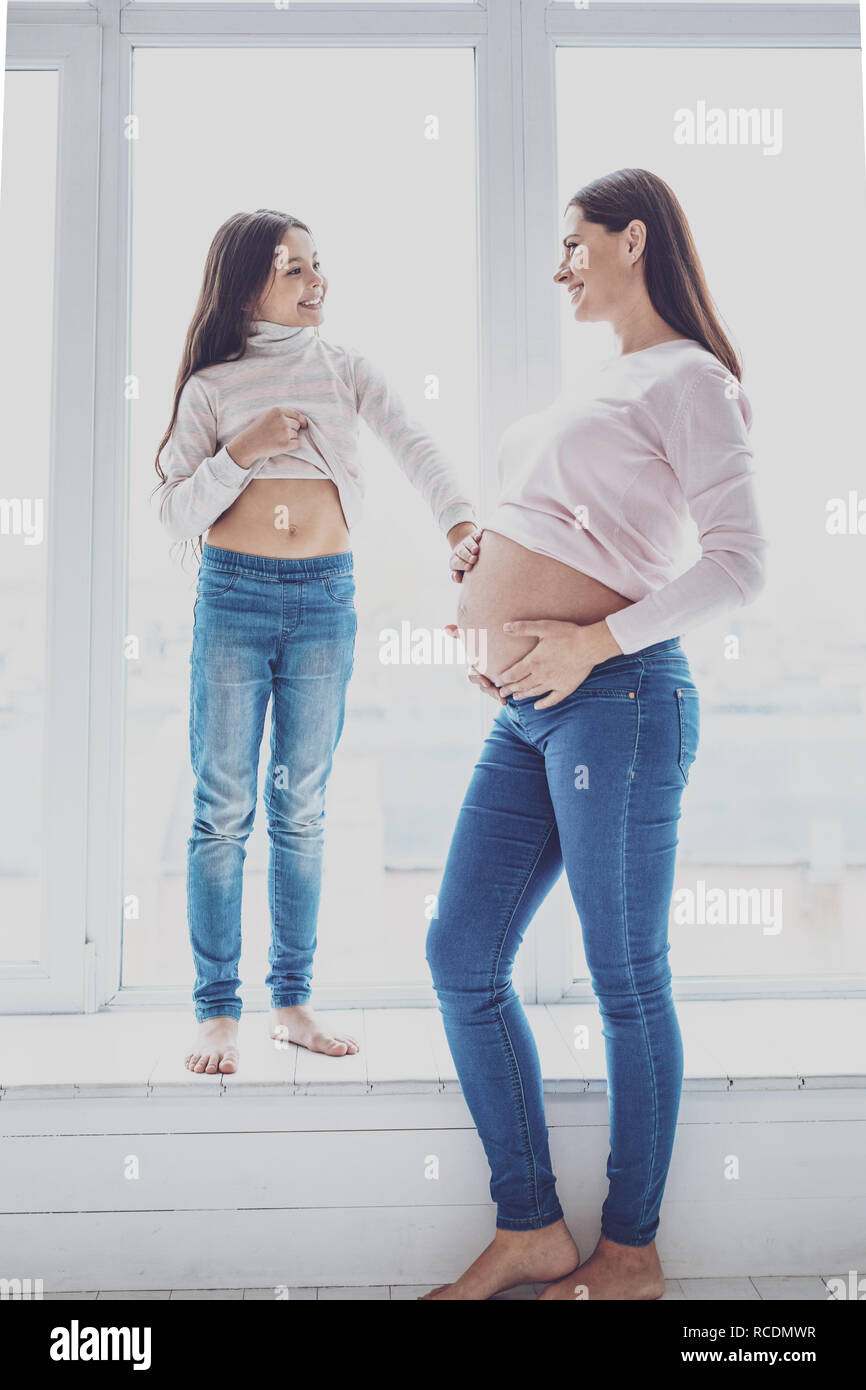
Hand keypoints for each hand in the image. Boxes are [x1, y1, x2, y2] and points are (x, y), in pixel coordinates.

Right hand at [227, 406, 308, 469]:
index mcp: (278, 411)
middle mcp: (282, 420)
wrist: (248, 444)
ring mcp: (285, 432)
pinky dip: (291, 446)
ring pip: (296, 435)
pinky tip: (280, 445)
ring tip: (277, 439)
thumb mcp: (268, 416)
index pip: (297, 414)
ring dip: (290, 438)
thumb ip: (282, 415)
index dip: (301, 420)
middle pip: (297, 425)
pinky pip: (296, 443)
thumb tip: (302, 421)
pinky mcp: (286, 444)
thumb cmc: (258, 430)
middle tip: (279, 434)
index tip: (304, 425)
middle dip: (292, 430)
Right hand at [443, 624, 505, 702]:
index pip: (472, 674)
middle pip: (482, 686)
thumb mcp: (472, 637)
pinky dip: (501, 698)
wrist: (499, 647)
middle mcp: (479, 675)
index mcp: (474, 665)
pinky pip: (498, 694)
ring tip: (503, 699)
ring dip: (495, 696)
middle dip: (488, 690)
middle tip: (497, 692)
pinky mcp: (497, 685)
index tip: (485, 681)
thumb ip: (459, 633)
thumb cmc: (483, 640)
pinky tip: (506, 701)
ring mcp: (488, 681)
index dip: (478, 678)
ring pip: (489, 691)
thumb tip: (445, 629)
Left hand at [448, 525, 481, 583]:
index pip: (457, 562)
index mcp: (455, 561)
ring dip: (471, 546)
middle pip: (461, 551)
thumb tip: (456, 577)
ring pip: (467, 542)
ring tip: (476, 550)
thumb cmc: (466, 568)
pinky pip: (475, 534)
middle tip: (473, 559)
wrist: (469, 551)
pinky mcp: (474, 535)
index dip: (462, 564)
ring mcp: (467, 542)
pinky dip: (477, 534)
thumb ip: (457, 577)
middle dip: (467, 555)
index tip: (469, 567)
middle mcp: (460, 550)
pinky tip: (479, 536)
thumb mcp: (461, 573)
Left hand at [497, 619, 621, 708]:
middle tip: (502, 692)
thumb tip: (504, 627)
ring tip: (516, 697)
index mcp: (533, 662)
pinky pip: (552, 699)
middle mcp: (541, 675)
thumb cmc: (567, 634)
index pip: (513, 674)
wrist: (589, 645)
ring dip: (523, 695)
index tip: (498, 681)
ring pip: (534, 692)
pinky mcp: (566, 688)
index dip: (504, 679)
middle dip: (510, 689)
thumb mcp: (543, 627)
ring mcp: (553, 683)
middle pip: (521, 685)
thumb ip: (523, 628)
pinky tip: (537, 706)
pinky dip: (543, 704)